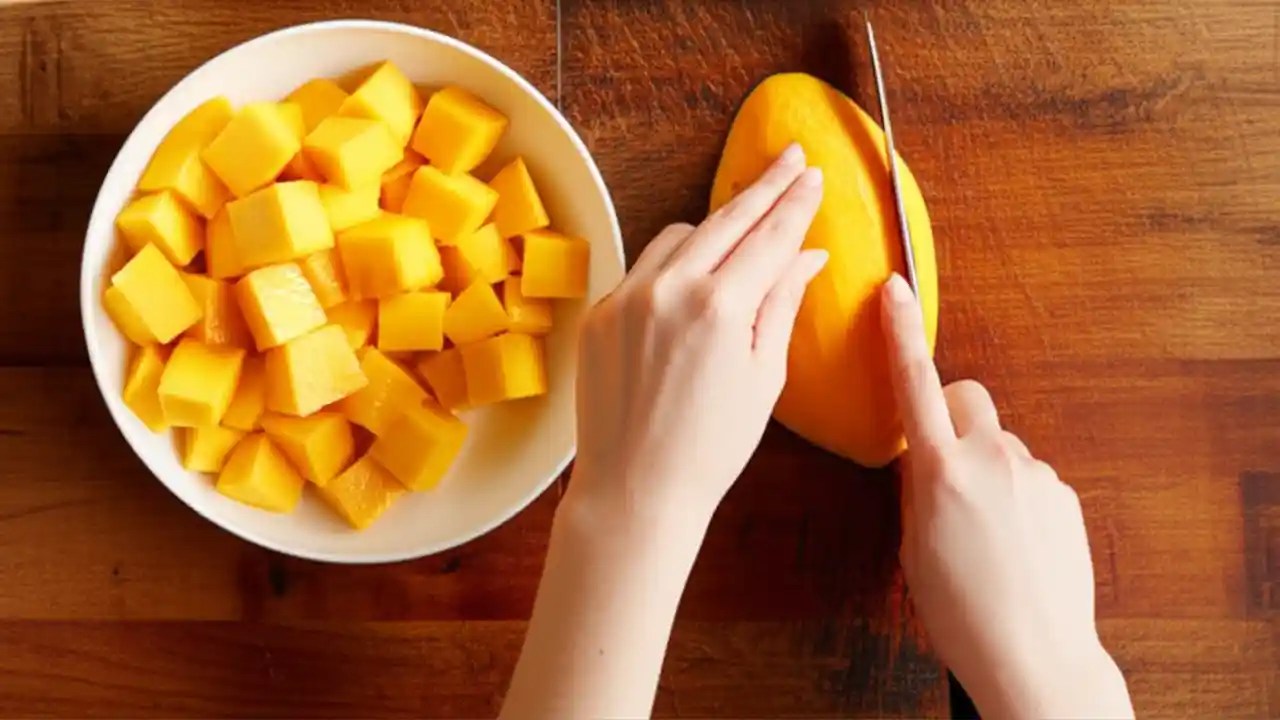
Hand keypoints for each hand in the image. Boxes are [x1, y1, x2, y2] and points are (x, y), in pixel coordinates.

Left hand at [570, 143, 826, 524]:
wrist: (636, 489)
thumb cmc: (711, 447)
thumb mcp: (764, 377)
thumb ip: (781, 304)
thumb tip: (808, 254)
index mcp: (721, 307)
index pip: (769, 236)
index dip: (795, 202)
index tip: (813, 175)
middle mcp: (670, 289)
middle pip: (726, 218)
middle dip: (763, 186)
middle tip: (790, 158)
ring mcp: (627, 297)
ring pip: (679, 235)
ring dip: (714, 228)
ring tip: (743, 233)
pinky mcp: (600, 312)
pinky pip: (643, 267)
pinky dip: (672, 264)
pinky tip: (692, 278)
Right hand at [881, 274, 1132, 719]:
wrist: (1035, 654)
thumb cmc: (962, 612)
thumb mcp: (914, 546)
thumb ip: (917, 488)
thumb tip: (922, 459)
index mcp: (942, 472)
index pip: (915, 384)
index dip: (900, 332)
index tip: (893, 289)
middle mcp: (992, 459)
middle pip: (966, 397)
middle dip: (949, 415)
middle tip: (941, 463)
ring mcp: (1035, 473)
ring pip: (998, 444)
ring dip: (984, 468)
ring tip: (982, 531)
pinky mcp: (1064, 493)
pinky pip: (1028, 475)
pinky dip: (1014, 496)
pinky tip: (1012, 542)